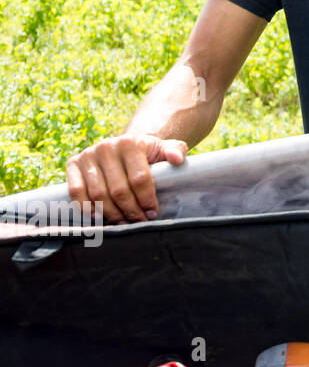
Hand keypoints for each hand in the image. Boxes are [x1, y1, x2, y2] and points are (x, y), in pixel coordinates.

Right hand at [65, 135, 188, 224]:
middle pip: (118, 190)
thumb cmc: (148, 153)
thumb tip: (177, 160)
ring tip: (123, 223)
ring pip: (98, 194)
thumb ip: (175, 152)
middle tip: (139, 222)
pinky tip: (98, 218)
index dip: (147, 200)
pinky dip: (86, 208)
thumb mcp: (165, 149)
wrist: (124, 146)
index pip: (140, 179)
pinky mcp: (72, 164)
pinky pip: (76, 192)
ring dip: (111, 214)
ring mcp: (87, 155)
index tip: (152, 213)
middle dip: (130, 211)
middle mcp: (106, 147)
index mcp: (130, 143)